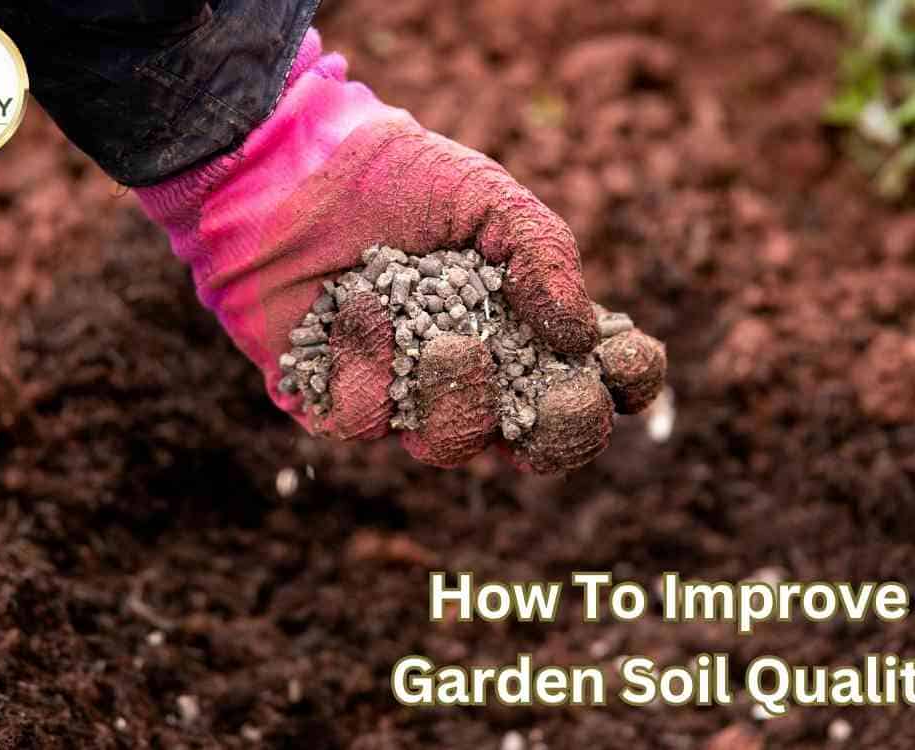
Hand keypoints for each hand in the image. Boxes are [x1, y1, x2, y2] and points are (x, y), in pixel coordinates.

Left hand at [137, 30, 664, 471]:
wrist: (289, 167)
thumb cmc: (396, 177)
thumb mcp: (485, 197)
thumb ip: (543, 253)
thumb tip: (580, 335)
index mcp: (525, 328)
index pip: (600, 378)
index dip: (625, 382)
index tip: (620, 356)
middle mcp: (476, 375)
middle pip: (540, 445)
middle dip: (561, 431)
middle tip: (553, 397)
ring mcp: (407, 397)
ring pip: (452, 448)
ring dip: (459, 398)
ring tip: (444, 342)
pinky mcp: (338, 403)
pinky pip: (365, 423)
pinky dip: (367, 366)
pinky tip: (357, 306)